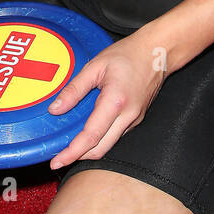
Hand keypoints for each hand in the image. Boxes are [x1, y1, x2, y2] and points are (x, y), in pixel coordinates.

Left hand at [46, 31, 166, 169]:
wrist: (157, 52)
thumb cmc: (128, 55)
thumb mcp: (95, 66)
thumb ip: (74, 89)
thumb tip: (55, 108)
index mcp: (115, 101)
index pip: (91, 136)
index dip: (72, 152)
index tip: (57, 161)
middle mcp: (127, 115)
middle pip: (100, 149)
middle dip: (78, 158)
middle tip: (58, 159)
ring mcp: (134, 119)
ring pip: (109, 145)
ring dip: (89, 150)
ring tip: (70, 146)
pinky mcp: (136, 119)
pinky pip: (116, 136)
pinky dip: (100, 140)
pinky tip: (88, 133)